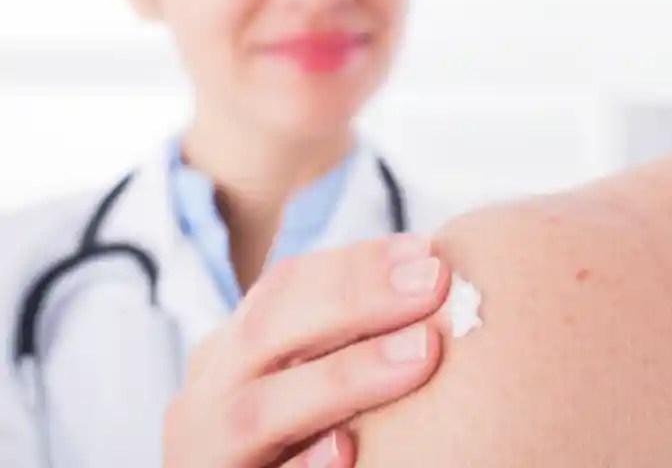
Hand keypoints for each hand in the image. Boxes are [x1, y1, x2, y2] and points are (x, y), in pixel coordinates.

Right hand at [162, 233, 450, 466]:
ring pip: (261, 411)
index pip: (285, 286)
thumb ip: (349, 338)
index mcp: (234, 351)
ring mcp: (210, 452)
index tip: (426, 251)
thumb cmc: (301, 437)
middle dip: (354, 299)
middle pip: (268, 330)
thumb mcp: (304, 378)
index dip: (356, 264)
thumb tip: (435, 284)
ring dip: (343, 377)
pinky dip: (306, 466)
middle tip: (435, 282)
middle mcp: (209, 395)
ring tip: (422, 353)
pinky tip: (350, 449)